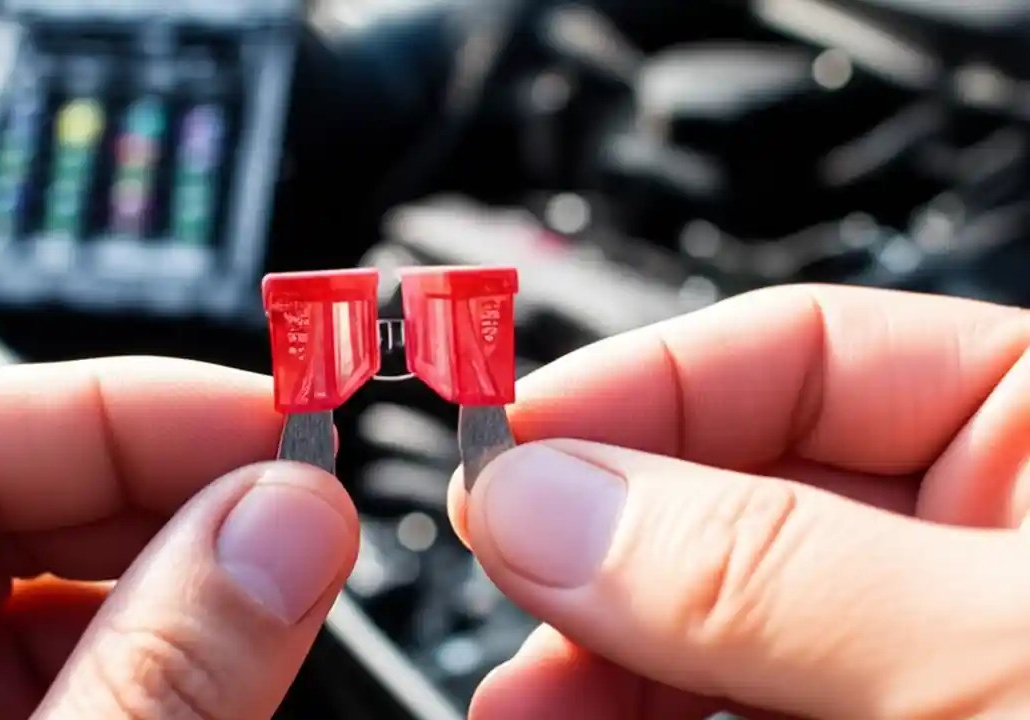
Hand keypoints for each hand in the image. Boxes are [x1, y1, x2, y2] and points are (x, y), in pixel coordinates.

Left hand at [0, 358, 358, 718]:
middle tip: (305, 512)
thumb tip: (283, 522)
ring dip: (181, 587)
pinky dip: (154, 663)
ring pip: (38, 599)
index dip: (127, 408)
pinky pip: (49, 676)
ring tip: (284, 593)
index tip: (276, 418)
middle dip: (173, 498)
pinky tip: (225, 660)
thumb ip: (160, 676)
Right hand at [449, 285, 1029, 718]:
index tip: (506, 447)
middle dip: (595, 546)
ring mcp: (925, 651)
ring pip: (715, 618)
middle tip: (501, 576)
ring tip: (520, 701)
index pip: (800, 350)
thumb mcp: (991, 659)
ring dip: (595, 651)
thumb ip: (763, 567)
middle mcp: (978, 536)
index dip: (633, 387)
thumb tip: (545, 499)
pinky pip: (736, 708)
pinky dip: (643, 717)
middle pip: (729, 495)